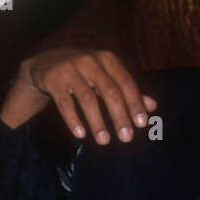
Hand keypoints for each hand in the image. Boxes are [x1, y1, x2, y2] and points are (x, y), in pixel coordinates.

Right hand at [0, 47, 156, 143]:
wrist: (47, 62)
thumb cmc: (84, 72)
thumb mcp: (106, 76)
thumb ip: (127, 90)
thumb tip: (153, 107)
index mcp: (107, 59)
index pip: (125, 82)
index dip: (134, 103)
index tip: (142, 125)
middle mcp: (90, 60)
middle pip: (109, 91)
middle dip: (119, 116)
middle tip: (127, 138)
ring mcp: (70, 69)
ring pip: (87, 98)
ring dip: (97, 122)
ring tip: (104, 141)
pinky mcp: (53, 79)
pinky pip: (64, 103)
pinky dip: (73, 120)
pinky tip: (80, 135)